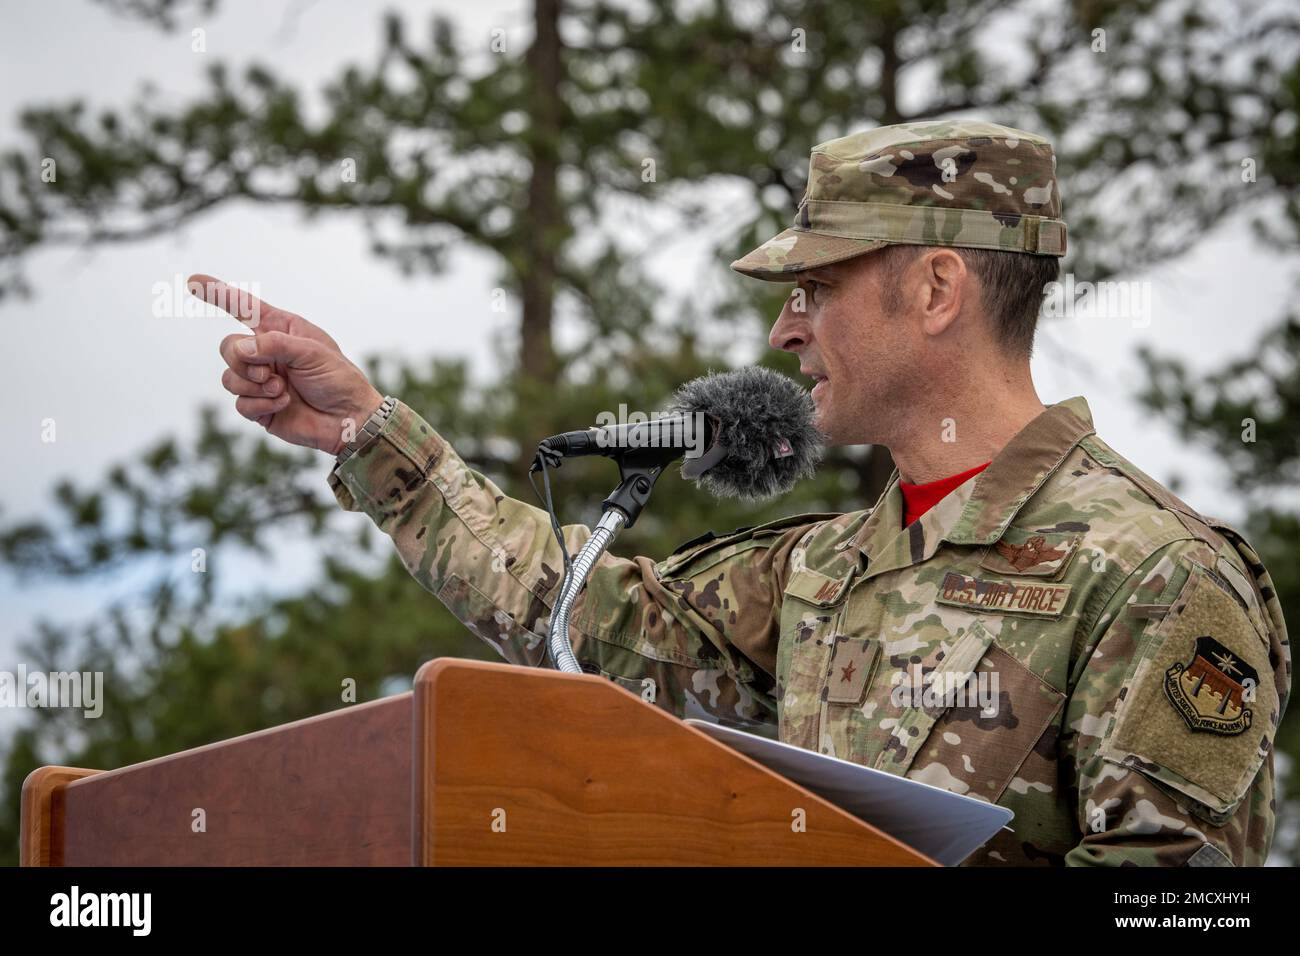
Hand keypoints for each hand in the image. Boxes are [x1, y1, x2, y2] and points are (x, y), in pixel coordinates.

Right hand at [188, 274, 383, 454]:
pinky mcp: (260, 407)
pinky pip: (240, 404)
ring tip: (281, 389)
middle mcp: (266, 353)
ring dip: (253, 385)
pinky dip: (261, 404)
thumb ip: (275, 344)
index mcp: (281, 330)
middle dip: (242, 360)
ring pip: (229, 377)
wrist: (349, 419)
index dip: (218, 293)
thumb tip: (241, 348)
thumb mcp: (312, 352)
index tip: (193, 282)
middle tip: (269, 372)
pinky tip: (284, 404)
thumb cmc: (338, 379)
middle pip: (228, 347)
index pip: (243, 308)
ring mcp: (260, 381)